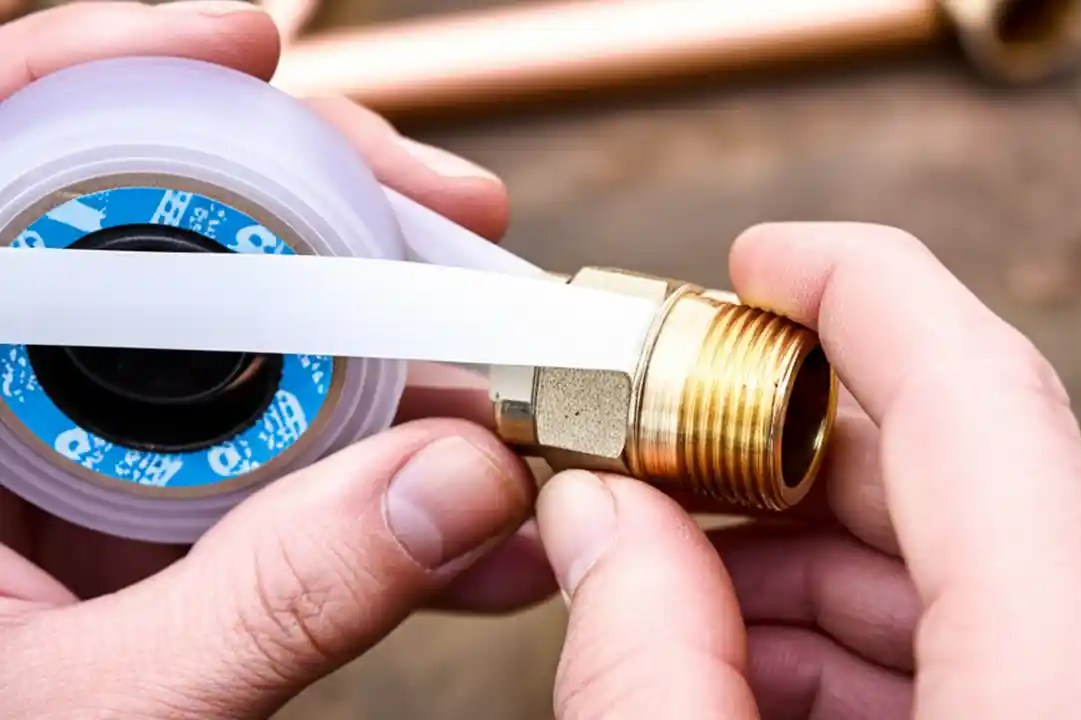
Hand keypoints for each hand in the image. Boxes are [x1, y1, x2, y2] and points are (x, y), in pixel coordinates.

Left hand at [0, 3, 554, 716]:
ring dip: (387, 346)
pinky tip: (465, 500)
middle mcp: (5, 398)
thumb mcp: (104, 709)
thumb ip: (271, 601)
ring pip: (235, 334)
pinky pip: (267, 447)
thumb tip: (463, 483)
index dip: (115, 71)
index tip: (248, 41)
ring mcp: (77, 451)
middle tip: (443, 217)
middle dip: (321, 202)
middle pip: (151, 222)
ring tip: (492, 375)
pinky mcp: (141, 514)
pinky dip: (375, 468)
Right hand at [537, 224, 1080, 717]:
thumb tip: (600, 517)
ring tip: (671, 568)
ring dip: (811, 549)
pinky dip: (859, 637)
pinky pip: (991, 648)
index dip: (860, 291)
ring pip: (976, 566)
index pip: (982, 395)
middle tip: (661, 443)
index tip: (762, 260)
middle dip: (791, 441)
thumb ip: (645, 667)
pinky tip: (743, 655)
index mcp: (1071, 688)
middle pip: (969, 475)